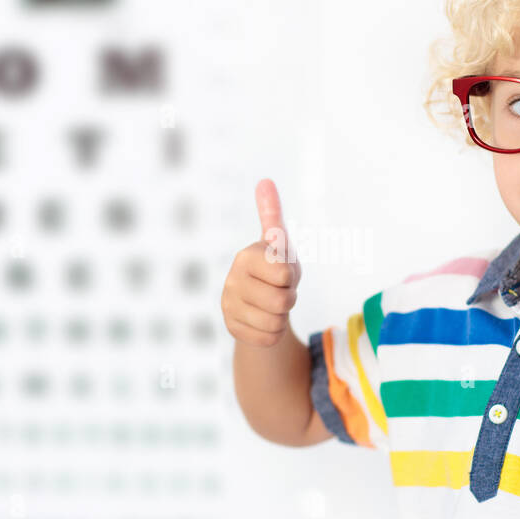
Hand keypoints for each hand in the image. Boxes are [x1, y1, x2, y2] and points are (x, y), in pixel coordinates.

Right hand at [220, 178, 303, 347]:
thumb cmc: (273, 267)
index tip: (281, 271)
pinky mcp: (232, 329)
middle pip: (283, 300)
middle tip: (280, 290)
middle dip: (290, 298)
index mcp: (245, 257)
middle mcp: (231, 280)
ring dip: (282, 316)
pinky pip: (269, 338)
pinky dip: (274, 333)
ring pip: (276, 322)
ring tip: (272, 304)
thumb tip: (265, 180)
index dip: (291, 275)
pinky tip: (264, 319)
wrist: (259, 300)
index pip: (284, 273)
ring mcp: (229, 306)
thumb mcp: (278, 243)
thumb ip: (272, 214)